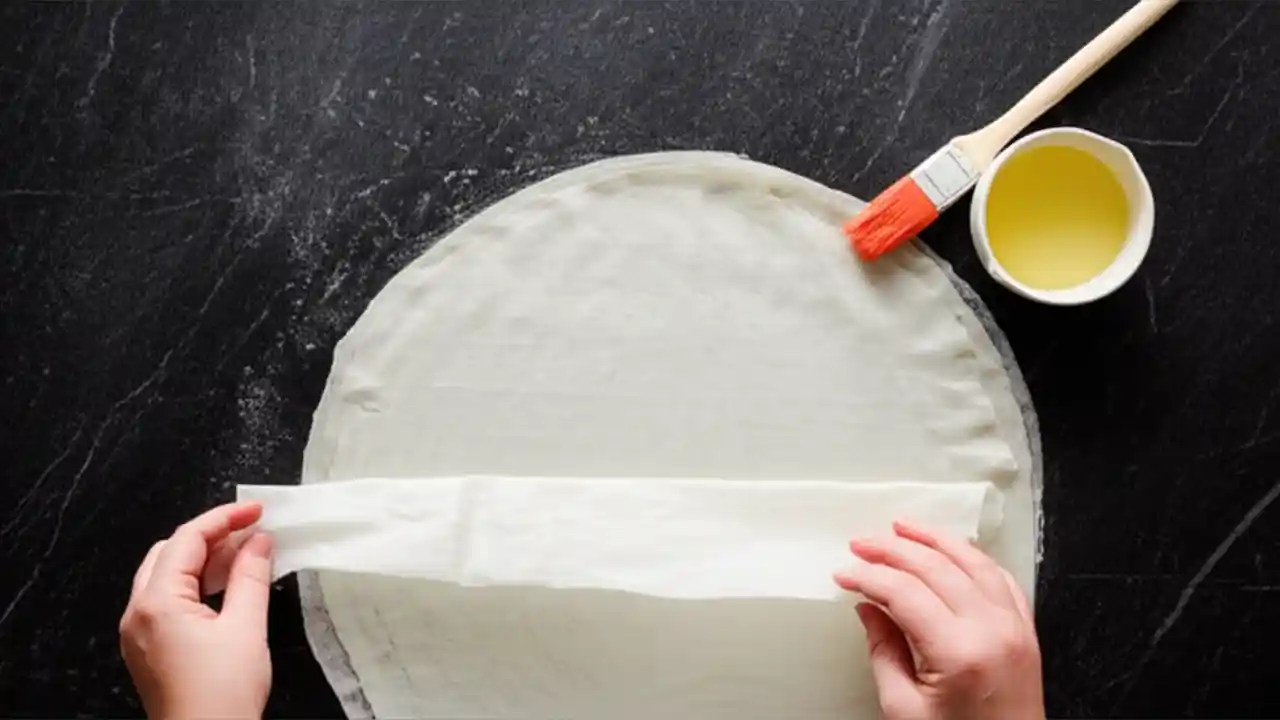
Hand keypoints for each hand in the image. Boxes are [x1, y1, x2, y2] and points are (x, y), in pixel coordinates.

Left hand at [119, 502, 273, 719]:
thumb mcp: (246, 628)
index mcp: (157, 603)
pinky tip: (226, 587)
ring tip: (246, 555)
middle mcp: (137, 613)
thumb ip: (251, 576)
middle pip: (169, 553)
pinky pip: (166, 601)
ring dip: (203, 560)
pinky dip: (195, 585)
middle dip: (211, 536)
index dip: (224, 518)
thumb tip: (259, 541)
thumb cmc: (225, 692)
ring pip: (166, 576)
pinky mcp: (148, 650)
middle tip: (252, 531)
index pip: (186, 539)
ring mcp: (138, 633)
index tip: (258, 510)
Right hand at [834, 521, 1043, 719]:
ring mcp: (1015, 629)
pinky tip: (953, 551)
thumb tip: (869, 608)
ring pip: (973, 562)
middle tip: (862, 544)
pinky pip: (1002, 580)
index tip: (844, 574)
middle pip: (936, 567)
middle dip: (892, 550)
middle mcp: (993, 632)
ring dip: (935, 539)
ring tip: (903, 527)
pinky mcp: (1026, 633)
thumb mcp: (903, 709)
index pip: (903, 592)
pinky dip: (975, 559)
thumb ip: (884, 652)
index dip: (868, 576)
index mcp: (959, 653)